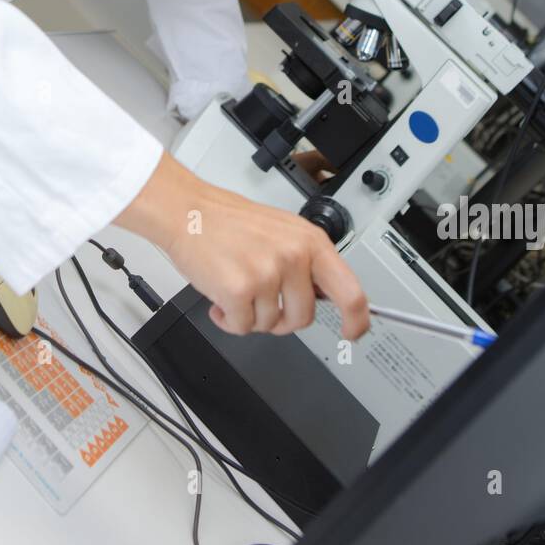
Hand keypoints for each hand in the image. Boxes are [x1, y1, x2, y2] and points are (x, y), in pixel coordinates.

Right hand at [115, 153, 368, 338]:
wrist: (188, 212)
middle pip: (303, 318)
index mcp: (311, 242)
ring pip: (269, 325)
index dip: (356, 321)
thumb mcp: (283, 232)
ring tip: (236, 288)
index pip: (351, 292)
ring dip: (250, 316)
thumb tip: (327, 298)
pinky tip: (220, 299)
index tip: (353, 332)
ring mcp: (267, 274)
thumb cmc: (230, 221)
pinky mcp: (239, 291)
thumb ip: (307, 263)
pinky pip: (242, 327)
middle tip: (262, 302)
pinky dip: (229, 320)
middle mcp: (294, 257)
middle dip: (281, 319)